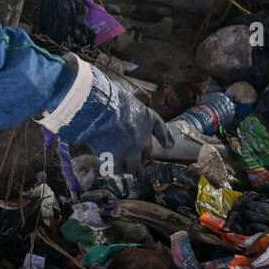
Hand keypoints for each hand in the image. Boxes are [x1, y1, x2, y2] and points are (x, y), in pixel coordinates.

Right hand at [39, 56, 171, 173]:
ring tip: (130, 173)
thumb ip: (121, 102)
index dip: (166, 138)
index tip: (170, 145)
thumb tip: (109, 94)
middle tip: (141, 161)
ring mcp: (130, 149)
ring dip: (132, 169)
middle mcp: (142, 136)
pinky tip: (110, 168)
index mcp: (147, 118)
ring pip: (134, 166)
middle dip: (144, 157)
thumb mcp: (122, 96)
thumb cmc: (109, 96)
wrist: (98, 109)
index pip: (160, 129)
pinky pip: (116, 168)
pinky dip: (114, 169)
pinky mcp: (115, 158)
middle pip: (148, 152)